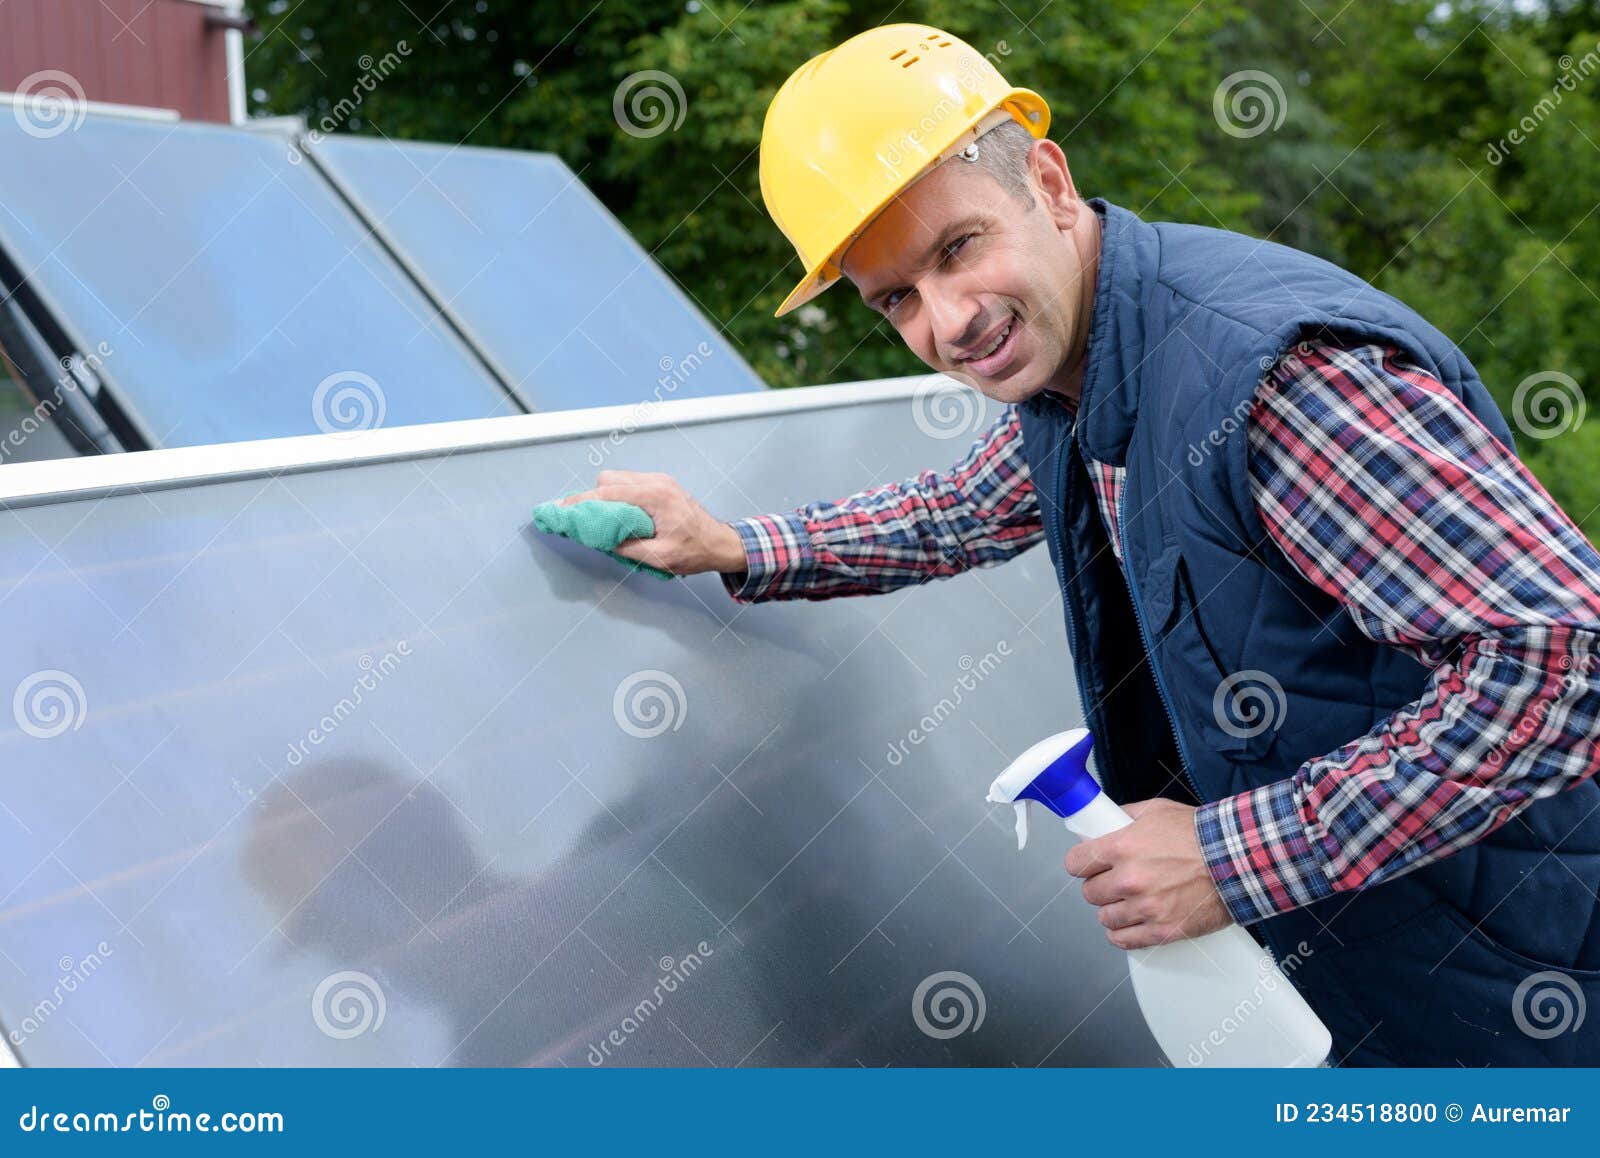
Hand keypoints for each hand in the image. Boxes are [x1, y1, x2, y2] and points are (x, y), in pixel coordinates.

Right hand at [558, 470, 746, 575]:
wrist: (720, 543)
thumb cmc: (695, 552)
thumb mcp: (659, 557)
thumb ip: (627, 548)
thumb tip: (601, 539)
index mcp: (655, 496)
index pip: (608, 493)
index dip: (581, 501)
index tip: (562, 509)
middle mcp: (656, 482)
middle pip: (609, 480)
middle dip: (592, 498)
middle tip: (583, 519)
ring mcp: (659, 480)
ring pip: (618, 479)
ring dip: (606, 497)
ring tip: (603, 521)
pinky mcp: (661, 485)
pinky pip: (630, 484)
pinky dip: (619, 496)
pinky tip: (620, 516)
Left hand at [1063, 798, 1231, 948]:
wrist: (1239, 860)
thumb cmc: (1201, 834)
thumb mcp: (1156, 811)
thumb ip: (1124, 816)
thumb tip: (1103, 822)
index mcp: (1121, 848)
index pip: (1075, 863)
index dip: (1081, 863)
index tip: (1087, 865)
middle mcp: (1128, 880)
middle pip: (1090, 892)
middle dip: (1101, 885)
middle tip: (1117, 880)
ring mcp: (1145, 908)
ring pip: (1105, 918)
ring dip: (1114, 910)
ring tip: (1130, 901)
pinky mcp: (1162, 931)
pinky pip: (1124, 940)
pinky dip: (1123, 933)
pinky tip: (1131, 923)